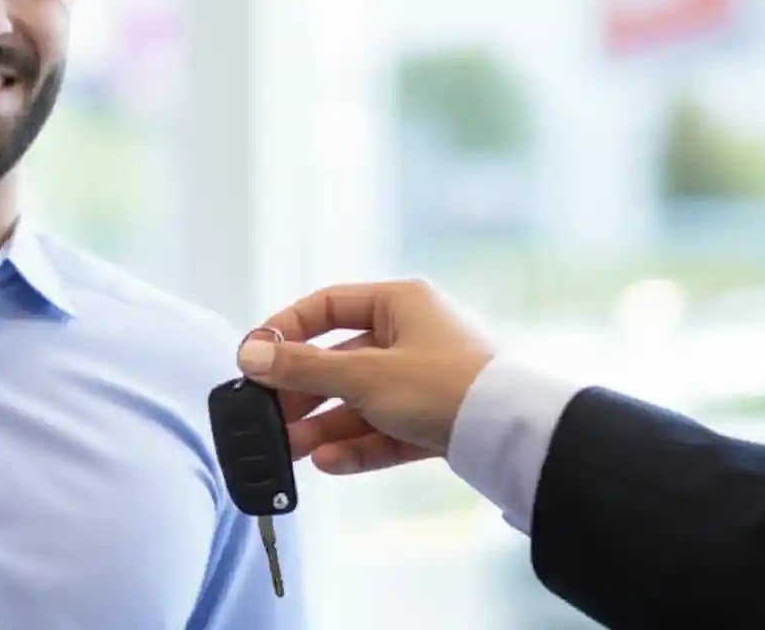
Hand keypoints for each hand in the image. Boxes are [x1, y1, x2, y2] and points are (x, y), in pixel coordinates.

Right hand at [237, 280, 494, 474]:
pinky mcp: (435, 419)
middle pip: (339, 360)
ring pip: (360, 400)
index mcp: (399, 303)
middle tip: (268, 416)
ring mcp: (424, 380)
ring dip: (323, 425)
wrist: (514, 435)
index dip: (286, 330)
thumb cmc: (446, 385)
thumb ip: (304, 367)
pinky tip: (327, 461)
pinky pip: (385, 430)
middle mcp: (412, 335)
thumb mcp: (365, 374)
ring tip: (289, 449)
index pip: (327, 306)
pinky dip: (356, 445)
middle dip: (303, 392)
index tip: (255, 358)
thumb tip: (250, 354)